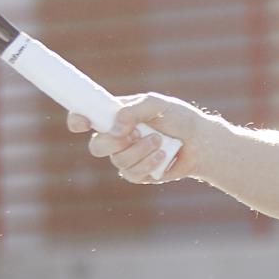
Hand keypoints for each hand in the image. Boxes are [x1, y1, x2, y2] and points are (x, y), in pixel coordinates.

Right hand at [66, 93, 212, 184]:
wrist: (200, 142)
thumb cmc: (179, 118)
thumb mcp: (157, 104)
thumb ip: (134, 110)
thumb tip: (116, 128)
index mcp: (116, 116)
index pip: (87, 117)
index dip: (77, 120)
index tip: (81, 123)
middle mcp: (117, 137)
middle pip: (96, 146)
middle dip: (112, 143)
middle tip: (133, 134)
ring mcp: (127, 156)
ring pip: (117, 161)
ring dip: (139, 150)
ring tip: (158, 140)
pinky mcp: (138, 173)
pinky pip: (131, 174)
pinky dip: (148, 164)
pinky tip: (162, 156)